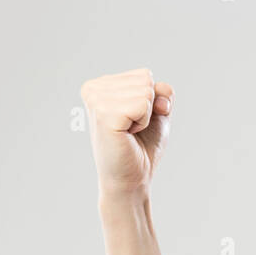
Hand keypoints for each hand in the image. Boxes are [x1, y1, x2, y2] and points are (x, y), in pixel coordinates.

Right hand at [80, 67, 173, 199]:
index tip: (134, 122)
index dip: (151, 102)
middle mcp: (93, 89)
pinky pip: (142, 104)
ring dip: (145, 117)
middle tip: (132, 130)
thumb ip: (162, 92)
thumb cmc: (142, 148)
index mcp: (101, 85)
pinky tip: (127, 135)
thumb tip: (159, 88)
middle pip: (145, 79)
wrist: (132, 179)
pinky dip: (143, 122)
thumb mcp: (157, 114)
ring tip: (128, 133)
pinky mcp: (103, 114)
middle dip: (149, 108)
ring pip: (145, 91)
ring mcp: (96, 100)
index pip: (144, 75)